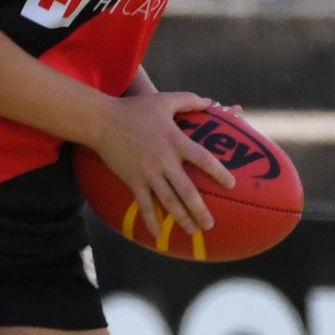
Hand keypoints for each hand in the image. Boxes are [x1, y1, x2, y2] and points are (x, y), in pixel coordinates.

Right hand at [92, 90, 234, 235]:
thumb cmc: (135, 109)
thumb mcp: (164, 100)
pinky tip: (158, 234)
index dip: (218, 172)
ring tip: (193, 231)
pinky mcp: (133, 181)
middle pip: (187, 190)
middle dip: (200, 209)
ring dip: (181, 218)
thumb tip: (210, 101)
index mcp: (175, 141)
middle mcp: (164, 160)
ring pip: (168, 201)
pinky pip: (144, 204)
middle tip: (211, 224)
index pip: (203, 158)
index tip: (231, 184)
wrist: (103, 121)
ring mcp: (148, 173)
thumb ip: (189, 100)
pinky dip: (151, 220)